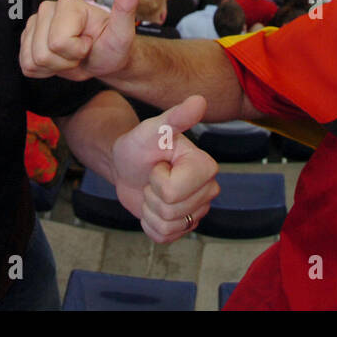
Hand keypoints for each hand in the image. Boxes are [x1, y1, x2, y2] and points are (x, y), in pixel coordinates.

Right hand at [21, 0, 146, 80]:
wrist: (105, 60)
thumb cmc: (113, 46)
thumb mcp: (123, 30)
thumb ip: (126, 5)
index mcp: (67, 3)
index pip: (59, 42)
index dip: (77, 51)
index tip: (90, 43)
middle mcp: (47, 9)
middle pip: (43, 53)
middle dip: (65, 61)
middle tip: (82, 52)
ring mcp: (34, 25)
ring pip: (32, 61)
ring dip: (55, 67)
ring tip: (71, 56)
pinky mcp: (26, 40)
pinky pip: (26, 66)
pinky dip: (45, 71)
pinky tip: (59, 60)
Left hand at [110, 96, 219, 243]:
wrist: (127, 165)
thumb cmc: (140, 145)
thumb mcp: (152, 130)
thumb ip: (175, 117)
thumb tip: (200, 100)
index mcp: (206, 166)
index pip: (173, 191)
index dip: (157, 180)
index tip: (159, 164)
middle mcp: (209, 189)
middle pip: (170, 211)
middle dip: (152, 195)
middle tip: (153, 177)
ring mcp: (199, 210)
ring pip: (167, 226)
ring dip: (150, 209)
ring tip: (153, 189)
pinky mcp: (185, 226)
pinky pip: (163, 237)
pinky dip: (149, 223)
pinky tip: (153, 205)